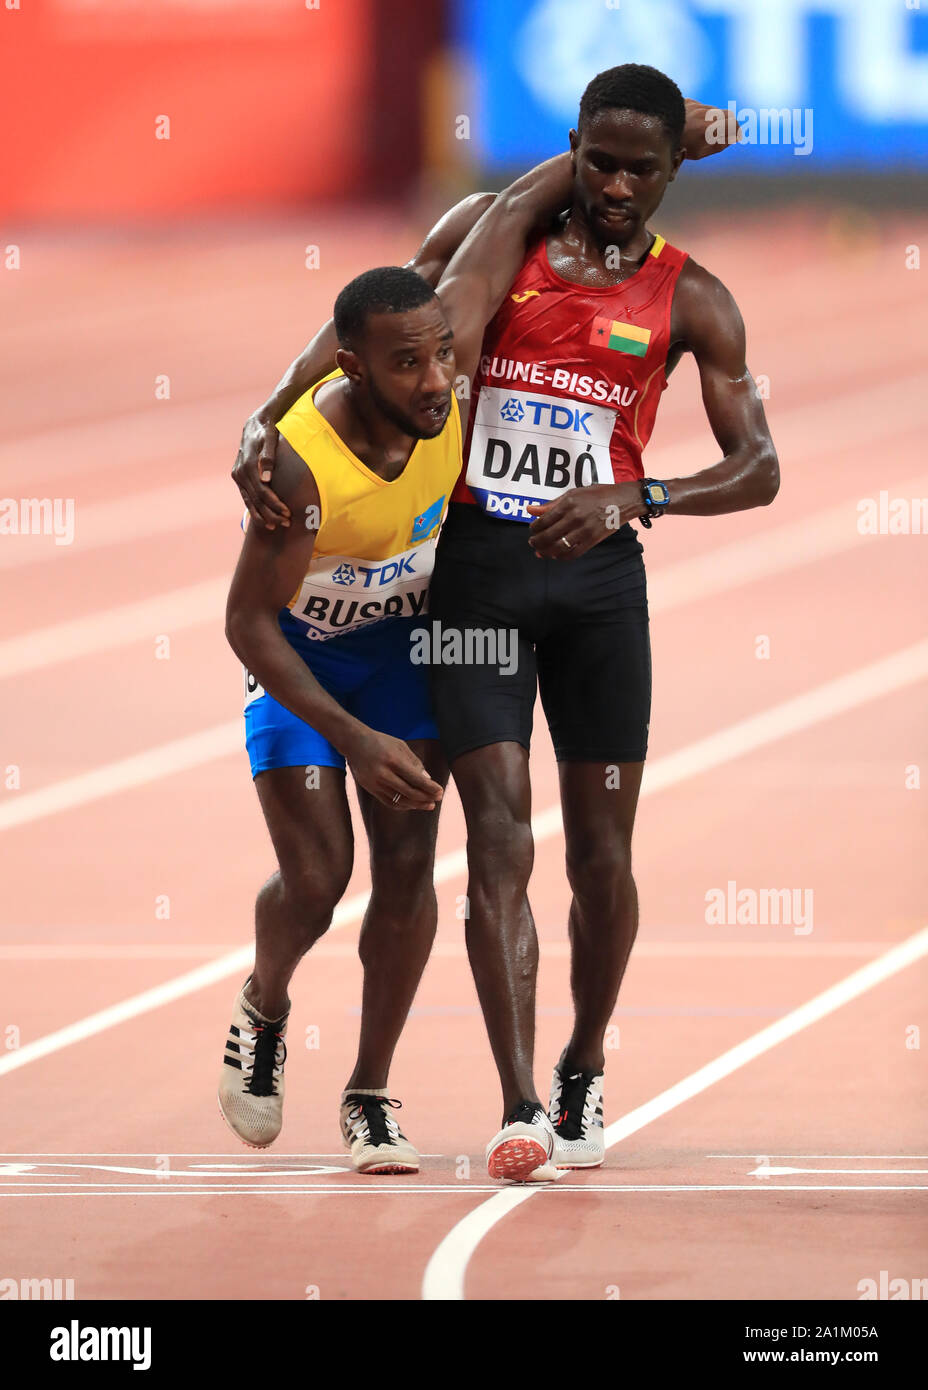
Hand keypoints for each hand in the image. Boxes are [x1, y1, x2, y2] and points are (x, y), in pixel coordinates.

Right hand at [232, 413, 290, 529]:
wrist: (255, 425)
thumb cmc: (267, 432)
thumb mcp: (270, 439)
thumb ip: (269, 457)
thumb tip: (266, 478)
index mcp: (248, 465)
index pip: (262, 491)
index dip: (275, 504)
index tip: (288, 512)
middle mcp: (240, 472)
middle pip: (256, 500)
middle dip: (271, 513)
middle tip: (287, 523)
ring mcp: (237, 476)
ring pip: (250, 502)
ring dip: (263, 516)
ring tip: (275, 527)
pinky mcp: (238, 478)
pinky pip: (246, 498)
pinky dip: (254, 511)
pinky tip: (263, 521)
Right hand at [344, 728, 443, 810]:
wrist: (354, 743)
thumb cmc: (381, 742)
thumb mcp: (400, 746)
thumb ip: (414, 762)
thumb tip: (428, 779)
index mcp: (393, 760)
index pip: (416, 779)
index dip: (430, 788)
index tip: (440, 791)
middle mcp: (383, 774)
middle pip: (409, 792)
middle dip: (426, 797)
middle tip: (438, 798)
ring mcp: (375, 783)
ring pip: (400, 800)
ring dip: (417, 804)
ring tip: (429, 805)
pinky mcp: (371, 789)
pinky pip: (389, 802)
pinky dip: (403, 806)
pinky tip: (413, 805)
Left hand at [526, 482, 642, 558]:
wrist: (623, 500)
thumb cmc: (597, 495)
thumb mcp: (573, 494)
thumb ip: (551, 504)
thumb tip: (529, 510)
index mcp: (568, 503)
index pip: (543, 521)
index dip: (534, 528)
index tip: (532, 530)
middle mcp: (575, 517)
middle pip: (548, 536)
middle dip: (536, 542)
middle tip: (533, 543)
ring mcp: (584, 530)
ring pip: (558, 547)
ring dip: (546, 552)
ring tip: (541, 551)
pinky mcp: (592, 540)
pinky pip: (572, 554)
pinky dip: (561, 557)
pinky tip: (556, 554)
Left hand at [682, 99, 740, 159]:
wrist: (658, 132)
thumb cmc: (680, 146)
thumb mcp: (701, 152)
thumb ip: (720, 144)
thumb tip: (733, 139)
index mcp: (711, 127)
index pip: (734, 124)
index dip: (737, 130)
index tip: (737, 135)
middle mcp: (706, 113)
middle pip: (727, 114)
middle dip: (729, 123)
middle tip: (727, 132)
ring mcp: (698, 105)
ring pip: (714, 110)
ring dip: (715, 118)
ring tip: (707, 130)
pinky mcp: (689, 101)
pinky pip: (701, 107)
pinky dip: (701, 114)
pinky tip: (693, 123)